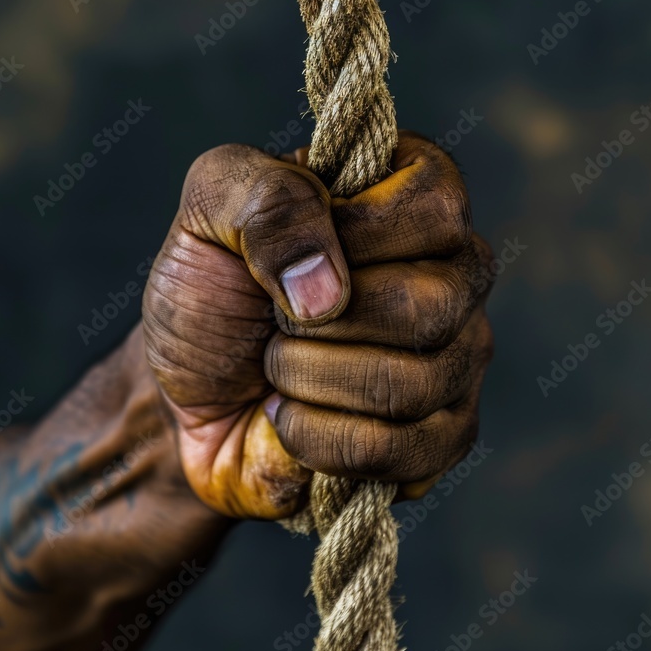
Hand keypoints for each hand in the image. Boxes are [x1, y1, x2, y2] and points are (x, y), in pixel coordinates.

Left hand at [142, 131, 494, 519]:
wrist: (190, 393)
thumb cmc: (212, 289)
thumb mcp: (209, 206)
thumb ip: (267, 199)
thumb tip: (327, 287)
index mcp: (417, 200)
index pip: (438, 207)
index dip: (358, 234)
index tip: (299, 253)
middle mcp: (457, 277)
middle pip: (431, 306)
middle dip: (319, 324)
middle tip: (279, 322)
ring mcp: (460, 362)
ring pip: (411, 385)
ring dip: (309, 380)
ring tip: (280, 368)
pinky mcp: (443, 438)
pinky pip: (399, 451)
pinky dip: (316, 439)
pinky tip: (292, 419)